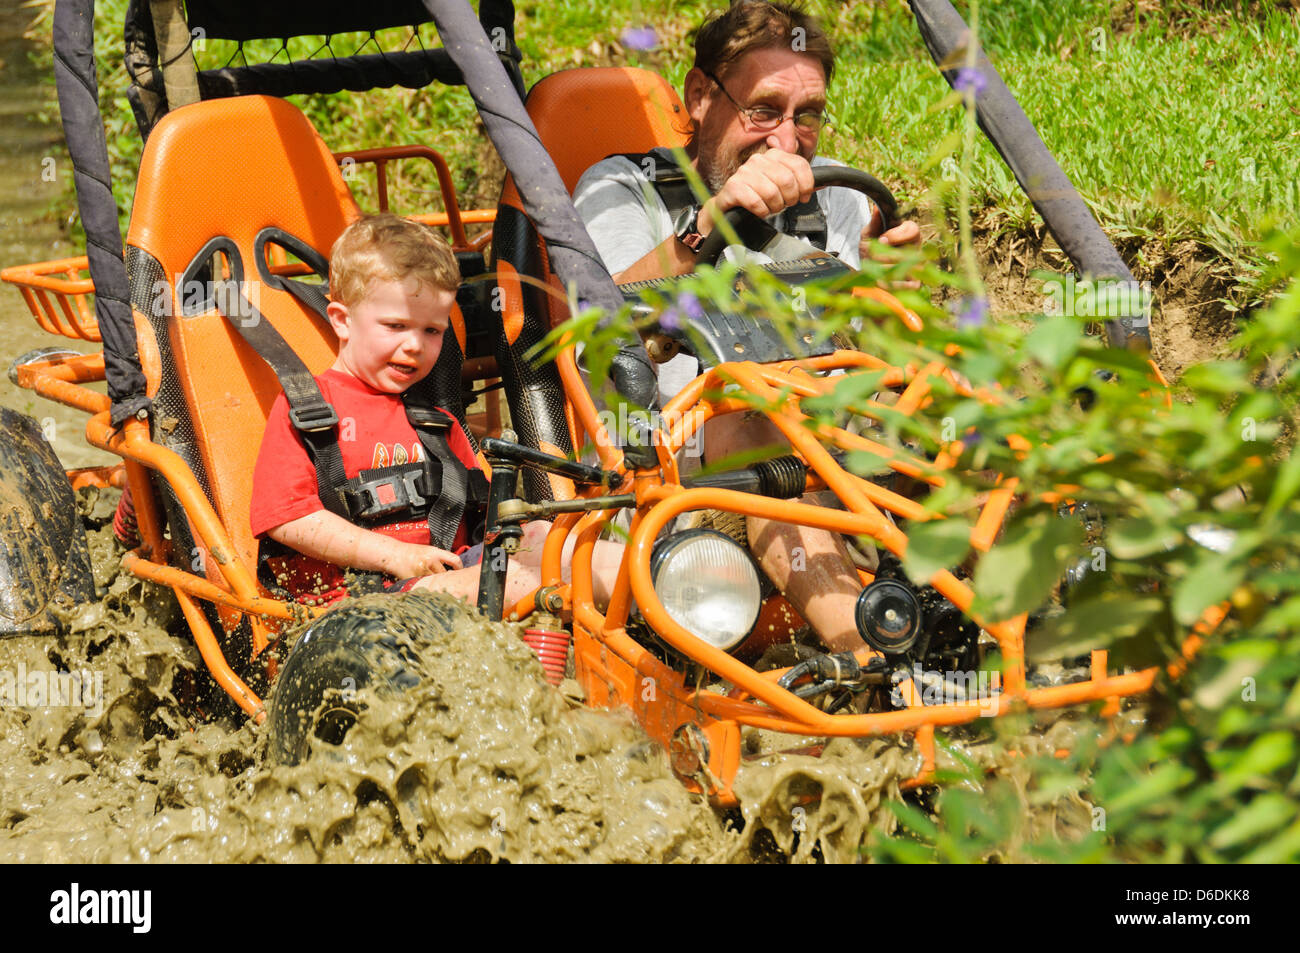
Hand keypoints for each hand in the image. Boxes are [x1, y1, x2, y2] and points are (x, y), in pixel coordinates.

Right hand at [383, 541, 462, 578]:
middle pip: (445, 574)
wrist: (393, 554)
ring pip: (435, 582)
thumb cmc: (411, 552)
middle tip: (444, 580)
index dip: (460, 567)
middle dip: (445, 578)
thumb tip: (453, 568)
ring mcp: (422, 571)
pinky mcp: (414, 579)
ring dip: (435, 583)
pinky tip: (423, 585)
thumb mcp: (428, 550)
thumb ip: (439, 557)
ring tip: (432, 582)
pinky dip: (425, 586)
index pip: (454, 560)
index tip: (459, 570)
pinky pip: (424, 586)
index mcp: (434, 552)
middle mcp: (430, 561)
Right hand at [698, 138, 814, 235]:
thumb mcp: (780, 185)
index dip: (806, 185)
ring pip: (772, 193)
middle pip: (787, 180)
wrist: (728, 207)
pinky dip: (761, 212)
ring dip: (774, 207)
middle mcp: (758, 160)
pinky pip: (757, 203)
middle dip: (790, 199)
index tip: (803, 197)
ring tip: (770, 208)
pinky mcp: (733, 188)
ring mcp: (744, 173)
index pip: (799, 165)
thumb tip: (824, 181)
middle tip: (784, 205)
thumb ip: (801, 182)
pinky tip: (758, 211)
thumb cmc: (757, 196)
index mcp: (773, 155)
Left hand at [859, 208, 922, 288]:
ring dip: (883, 270)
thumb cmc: (871, 250)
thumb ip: (874, 223)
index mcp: (910, 233)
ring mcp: (919, 267)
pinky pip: (906, 285)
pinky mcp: (916, 284)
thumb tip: (877, 209)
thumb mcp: (868, 235)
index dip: (896, 236)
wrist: (868, 274)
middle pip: (907, 252)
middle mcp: (918, 249)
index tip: (881, 240)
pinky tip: (880, 281)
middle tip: (872, 258)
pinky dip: (889, 284)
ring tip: (872, 270)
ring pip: (905, 269)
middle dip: (884, 256)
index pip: (912, 230)